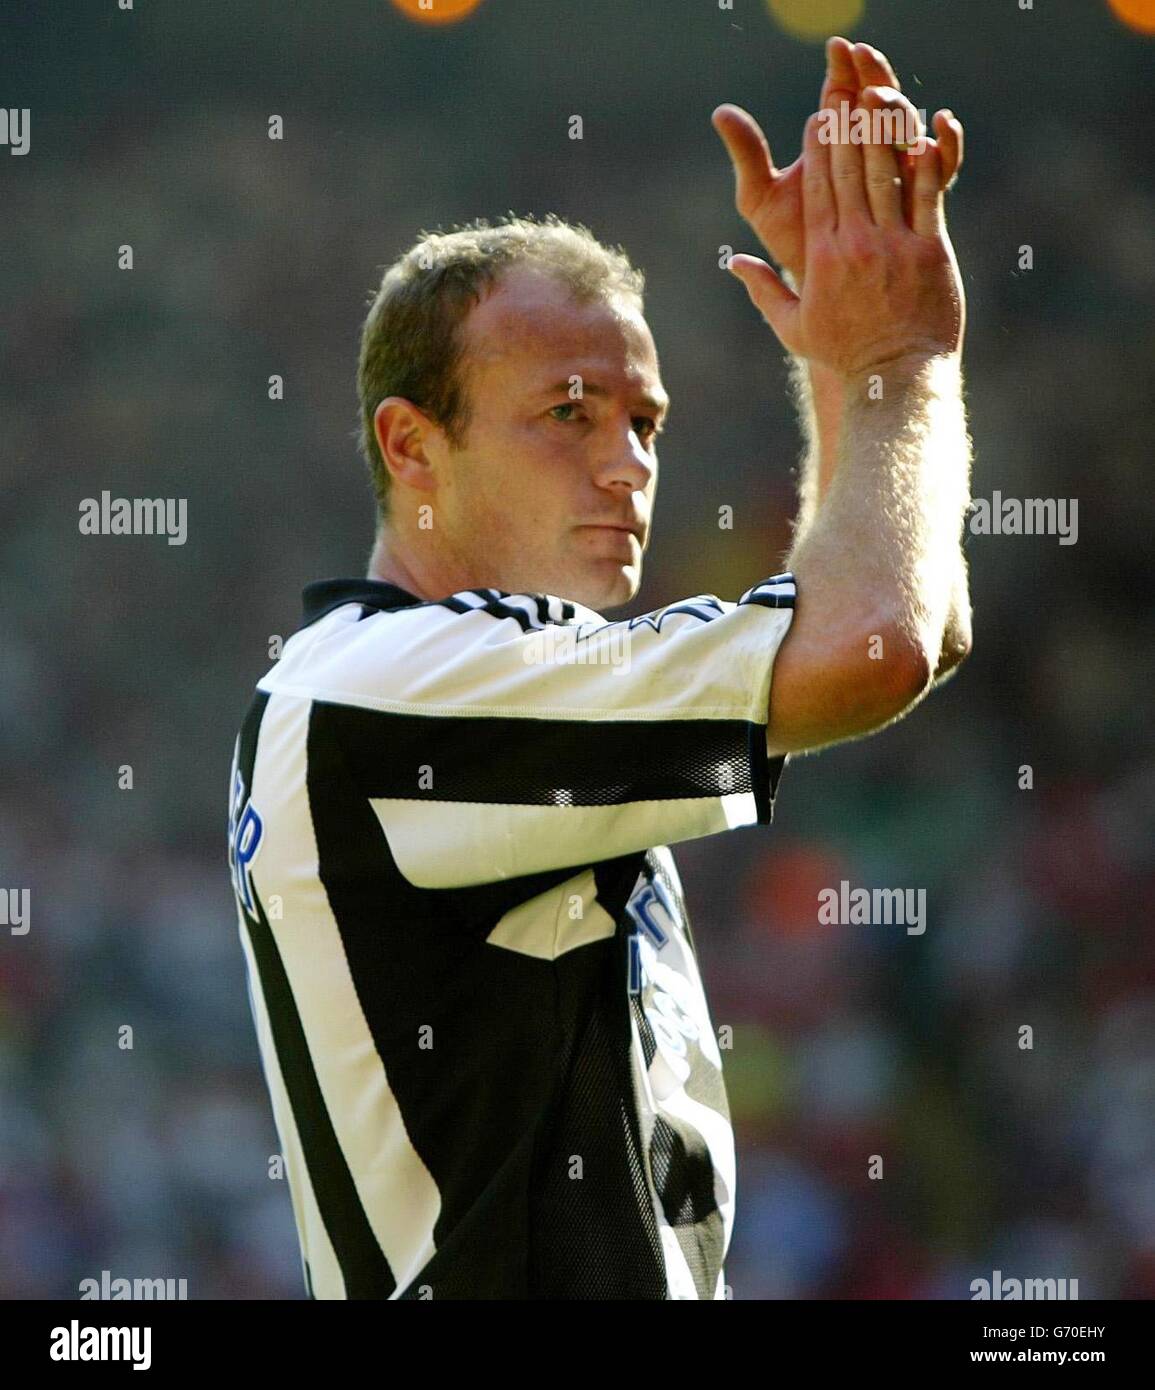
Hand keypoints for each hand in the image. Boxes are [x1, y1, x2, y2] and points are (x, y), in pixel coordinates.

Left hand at [713, 37, 962, 284]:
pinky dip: (947, 143)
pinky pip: (943, 167)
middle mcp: (868, 155)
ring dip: (899, 107)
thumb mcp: (762, 200)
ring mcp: (899, 174)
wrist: (821, 294)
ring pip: (907, 131)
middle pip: (876, 106)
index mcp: (832, 147)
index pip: (840, 99)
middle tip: (865, 57)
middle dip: (872, 76)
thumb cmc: (790, 248)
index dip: (841, 71)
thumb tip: (720, 111)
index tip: (837, 49)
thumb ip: (748, 155)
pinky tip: (942, 123)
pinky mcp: (924, 200)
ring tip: (884, 96)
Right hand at [728, 90, 965, 378]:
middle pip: (848, 172)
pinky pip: (927, 196)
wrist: (894, 377)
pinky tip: (921, 135)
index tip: (819, 117)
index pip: (818, 190)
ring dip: (881, 133)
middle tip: (846, 92)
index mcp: (821, 257)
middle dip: (846, 128)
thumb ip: (763, 290)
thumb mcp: (793, 327)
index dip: (819, 148)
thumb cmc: (844, 355)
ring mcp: (895, 245)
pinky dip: (924, 164)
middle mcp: (856, 244)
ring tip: (878, 99)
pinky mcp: (931, 250)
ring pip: (885, 176)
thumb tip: (733, 263)